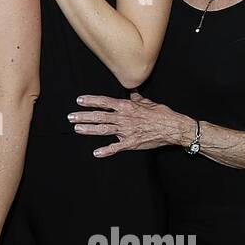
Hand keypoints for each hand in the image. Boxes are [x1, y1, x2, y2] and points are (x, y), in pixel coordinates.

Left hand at [68, 92, 190, 156]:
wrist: (173, 127)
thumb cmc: (161, 114)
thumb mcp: (148, 102)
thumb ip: (137, 98)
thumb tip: (132, 91)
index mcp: (127, 107)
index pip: (105, 102)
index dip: (91, 101)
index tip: (79, 100)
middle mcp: (124, 118)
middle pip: (100, 116)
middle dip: (83, 116)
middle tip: (70, 117)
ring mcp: (127, 131)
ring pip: (103, 130)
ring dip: (89, 129)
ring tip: (77, 128)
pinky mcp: (132, 142)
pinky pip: (116, 147)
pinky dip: (106, 150)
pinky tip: (96, 153)